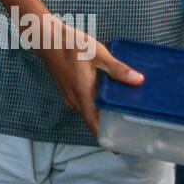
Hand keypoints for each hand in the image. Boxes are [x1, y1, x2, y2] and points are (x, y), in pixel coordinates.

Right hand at [36, 17, 141, 137]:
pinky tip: (102, 92)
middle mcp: (74, 98)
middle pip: (91, 119)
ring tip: (117, 109)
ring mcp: (68, 94)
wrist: (46, 37)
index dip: (105, 137)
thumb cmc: (70, 44)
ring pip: (86, 109)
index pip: (93, 124)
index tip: (117, 146)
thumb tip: (138, 81)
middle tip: (125, 126)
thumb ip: (117, 69)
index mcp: (82, 94)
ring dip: (99, 112)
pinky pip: (81, 101)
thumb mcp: (97, 53)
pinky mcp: (66, 87)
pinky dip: (92, 102)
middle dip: (106, 125)